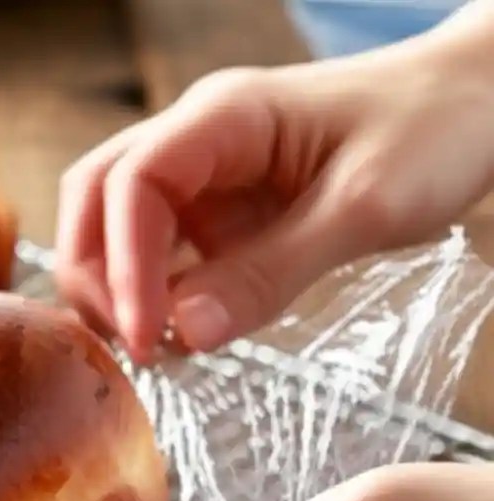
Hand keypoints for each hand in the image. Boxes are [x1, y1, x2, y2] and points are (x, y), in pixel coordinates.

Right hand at [54, 3, 493, 362]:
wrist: (477, 102)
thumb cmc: (434, 130)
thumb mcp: (365, 208)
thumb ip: (272, 271)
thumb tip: (186, 332)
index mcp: (223, 116)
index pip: (132, 184)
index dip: (123, 265)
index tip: (148, 337)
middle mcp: (195, 138)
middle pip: (95, 197)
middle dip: (94, 274)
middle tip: (129, 347)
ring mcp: (203, 173)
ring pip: (114, 223)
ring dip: (114, 286)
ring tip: (151, 349)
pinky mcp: (218, 209)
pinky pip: (162, 249)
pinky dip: (154, 294)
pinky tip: (178, 335)